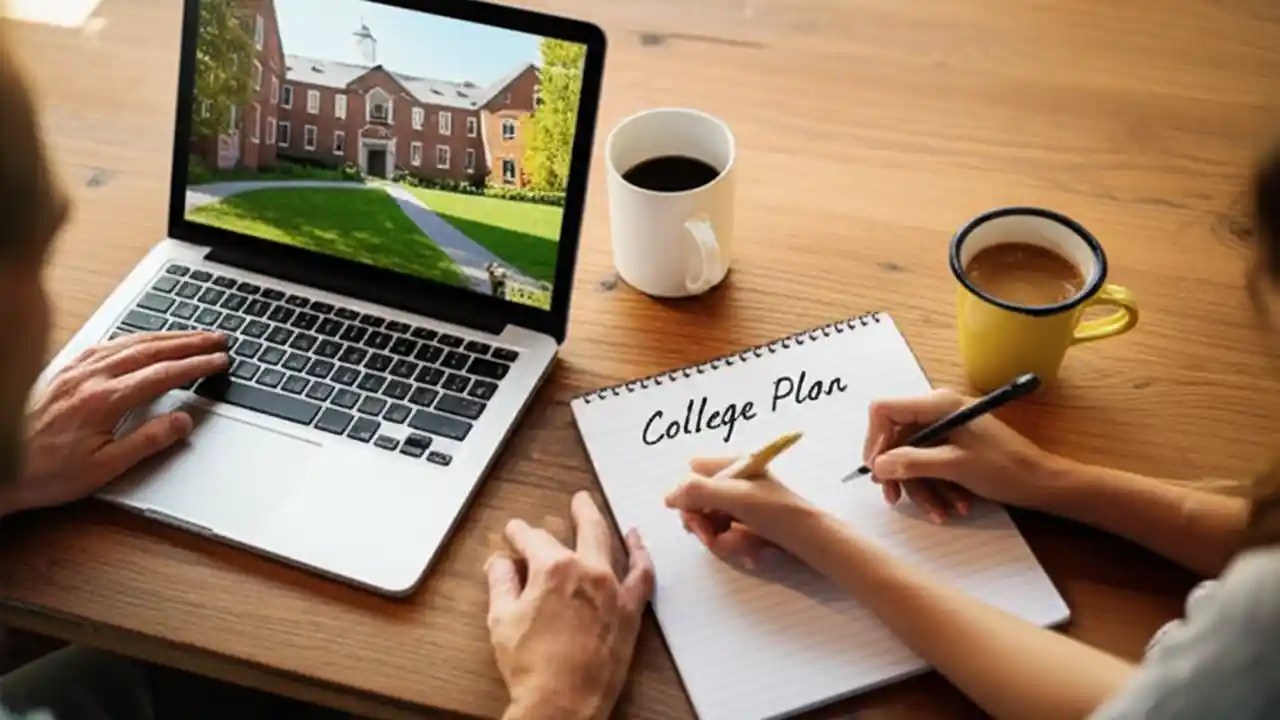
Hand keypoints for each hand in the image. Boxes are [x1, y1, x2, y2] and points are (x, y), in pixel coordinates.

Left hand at [0, 331, 228, 516]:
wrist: (1, 468)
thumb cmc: (46, 473)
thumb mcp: (104, 469)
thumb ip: (147, 442)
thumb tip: (182, 421)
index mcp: (103, 400)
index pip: (162, 375)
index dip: (196, 366)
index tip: (219, 361)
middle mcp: (89, 377)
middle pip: (150, 349)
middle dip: (189, 342)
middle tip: (218, 339)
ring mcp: (75, 370)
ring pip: (129, 341)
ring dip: (166, 335)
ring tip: (192, 334)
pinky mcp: (65, 371)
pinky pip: (107, 344)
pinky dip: (134, 337)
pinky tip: (143, 339)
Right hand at [487, 491, 654, 719]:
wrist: (562, 702)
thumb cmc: (532, 667)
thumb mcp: (501, 619)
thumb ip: (500, 583)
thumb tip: (498, 564)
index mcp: (552, 569)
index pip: (534, 539)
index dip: (521, 534)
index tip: (515, 533)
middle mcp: (587, 571)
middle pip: (584, 527)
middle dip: (578, 510)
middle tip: (576, 500)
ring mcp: (612, 589)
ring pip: (612, 544)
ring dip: (605, 524)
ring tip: (601, 512)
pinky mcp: (629, 611)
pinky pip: (642, 575)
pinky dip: (641, 555)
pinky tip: (638, 543)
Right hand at [664, 458, 817, 568]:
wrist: (815, 543)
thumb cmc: (779, 514)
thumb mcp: (737, 498)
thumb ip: (698, 491)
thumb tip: (669, 497)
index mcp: (734, 465)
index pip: (693, 471)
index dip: (688, 494)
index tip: (696, 514)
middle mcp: (735, 482)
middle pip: (697, 501)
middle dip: (705, 525)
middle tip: (713, 537)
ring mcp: (742, 505)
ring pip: (710, 524)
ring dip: (722, 540)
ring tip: (745, 546)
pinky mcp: (749, 526)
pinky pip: (727, 537)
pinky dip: (736, 547)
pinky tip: (753, 552)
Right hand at [863, 389, 1057, 521]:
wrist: (1043, 483)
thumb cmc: (1005, 468)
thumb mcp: (955, 466)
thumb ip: (913, 462)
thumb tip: (878, 465)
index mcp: (938, 404)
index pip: (885, 410)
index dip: (875, 440)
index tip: (877, 470)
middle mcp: (938, 410)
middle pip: (896, 437)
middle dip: (898, 471)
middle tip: (894, 499)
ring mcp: (946, 428)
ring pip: (912, 456)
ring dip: (921, 487)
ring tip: (938, 513)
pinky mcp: (953, 446)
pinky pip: (930, 464)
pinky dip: (936, 487)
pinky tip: (950, 508)